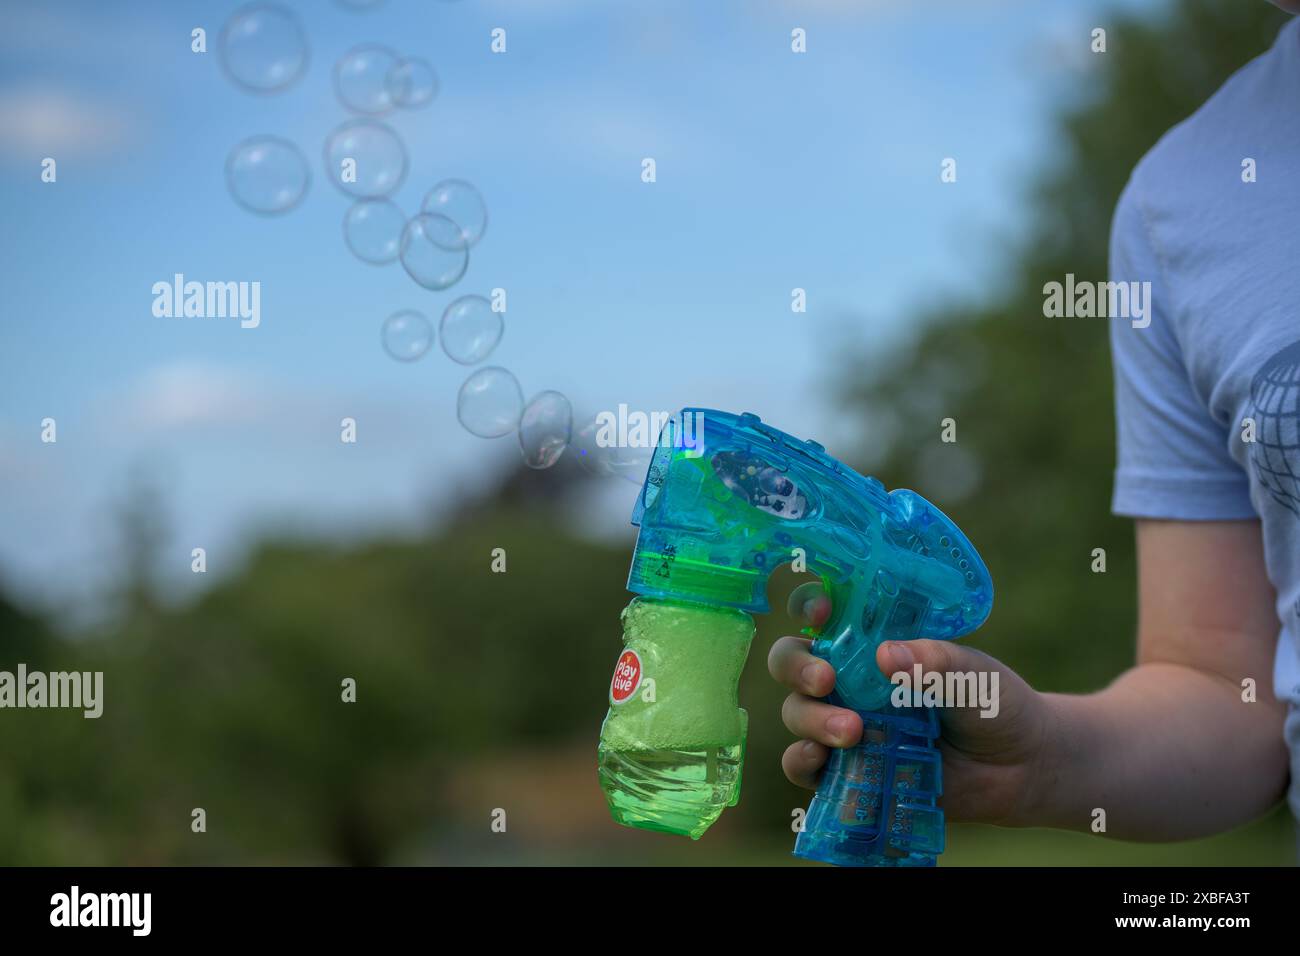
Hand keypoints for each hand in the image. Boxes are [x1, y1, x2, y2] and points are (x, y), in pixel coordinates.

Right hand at [768, 585, 1053, 826]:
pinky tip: (820, 761)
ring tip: (851, 732)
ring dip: (810, 719)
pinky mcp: (848, 771)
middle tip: (825, 679)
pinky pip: (805, 767)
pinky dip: (802, 763)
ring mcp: (844, 725)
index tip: (823, 613)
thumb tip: (888, 655)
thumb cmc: (995, 704)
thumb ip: (935, 663)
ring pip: (797, 713)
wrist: (1021, 769)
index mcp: (872, 644)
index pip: (824, 614)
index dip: (811, 606)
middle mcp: (849, 681)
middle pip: (792, 663)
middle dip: (798, 667)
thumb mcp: (972, 674)